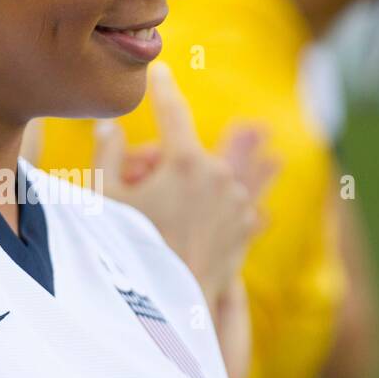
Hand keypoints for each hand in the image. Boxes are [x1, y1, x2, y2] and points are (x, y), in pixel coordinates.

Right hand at [94, 62, 276, 307]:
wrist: (165, 307)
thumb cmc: (127, 251)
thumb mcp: (105, 201)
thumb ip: (107, 157)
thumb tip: (108, 127)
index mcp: (184, 161)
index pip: (172, 110)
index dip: (163, 88)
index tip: (160, 70)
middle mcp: (219, 176)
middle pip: (201, 148)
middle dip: (178, 151)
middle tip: (165, 160)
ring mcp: (238, 204)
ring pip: (234, 175)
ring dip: (236, 168)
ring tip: (273, 152)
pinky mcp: (246, 230)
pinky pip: (246, 208)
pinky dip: (245, 205)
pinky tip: (259, 205)